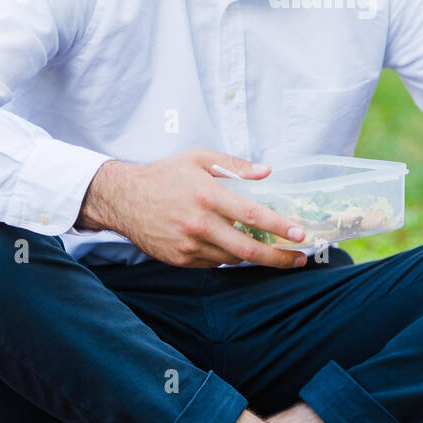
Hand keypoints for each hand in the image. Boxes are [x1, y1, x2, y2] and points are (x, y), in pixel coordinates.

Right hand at [77, 148, 308, 269]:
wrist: (123, 199)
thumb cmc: (164, 175)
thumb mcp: (199, 159)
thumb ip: (235, 166)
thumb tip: (267, 172)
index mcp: (207, 195)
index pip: (252, 215)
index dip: (279, 227)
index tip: (299, 234)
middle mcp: (200, 224)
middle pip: (248, 249)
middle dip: (279, 258)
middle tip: (299, 259)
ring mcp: (189, 246)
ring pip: (232, 258)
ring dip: (252, 256)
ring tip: (268, 250)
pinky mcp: (180, 260)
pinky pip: (214, 263)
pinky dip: (227, 256)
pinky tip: (231, 245)